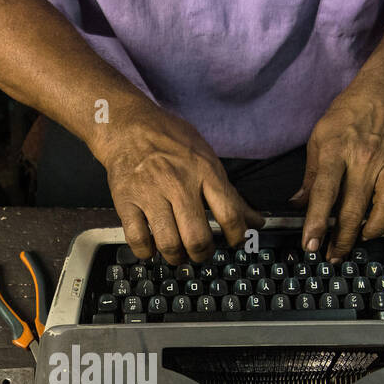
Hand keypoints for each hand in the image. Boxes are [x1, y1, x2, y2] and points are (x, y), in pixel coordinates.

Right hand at [95, 108, 262, 263]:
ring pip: (169, 243)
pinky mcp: (126, 201)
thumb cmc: (171, 142)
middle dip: (203, 254)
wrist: (129, 126)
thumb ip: (231, 194)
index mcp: (204, 171)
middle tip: (200, 252)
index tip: (233, 242)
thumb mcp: (207, 159)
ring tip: (177, 253)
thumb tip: (256, 221)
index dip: (236, 237)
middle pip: (197, 237)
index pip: (230, 214)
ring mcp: (150, 193)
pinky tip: (151, 247)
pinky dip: (146, 251)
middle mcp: (178, 183)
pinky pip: (138, 239)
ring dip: (176, 257)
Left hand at [293, 83, 383, 258]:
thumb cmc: (349, 114)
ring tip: (363, 237)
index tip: (311, 245)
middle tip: (333, 255)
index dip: (316, 222)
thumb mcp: (319, 137)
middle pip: (354, 208)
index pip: (324, 192)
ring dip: (375, 229)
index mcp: (337, 151)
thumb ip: (310, 174)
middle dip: (342, 239)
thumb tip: (298, 205)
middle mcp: (366, 160)